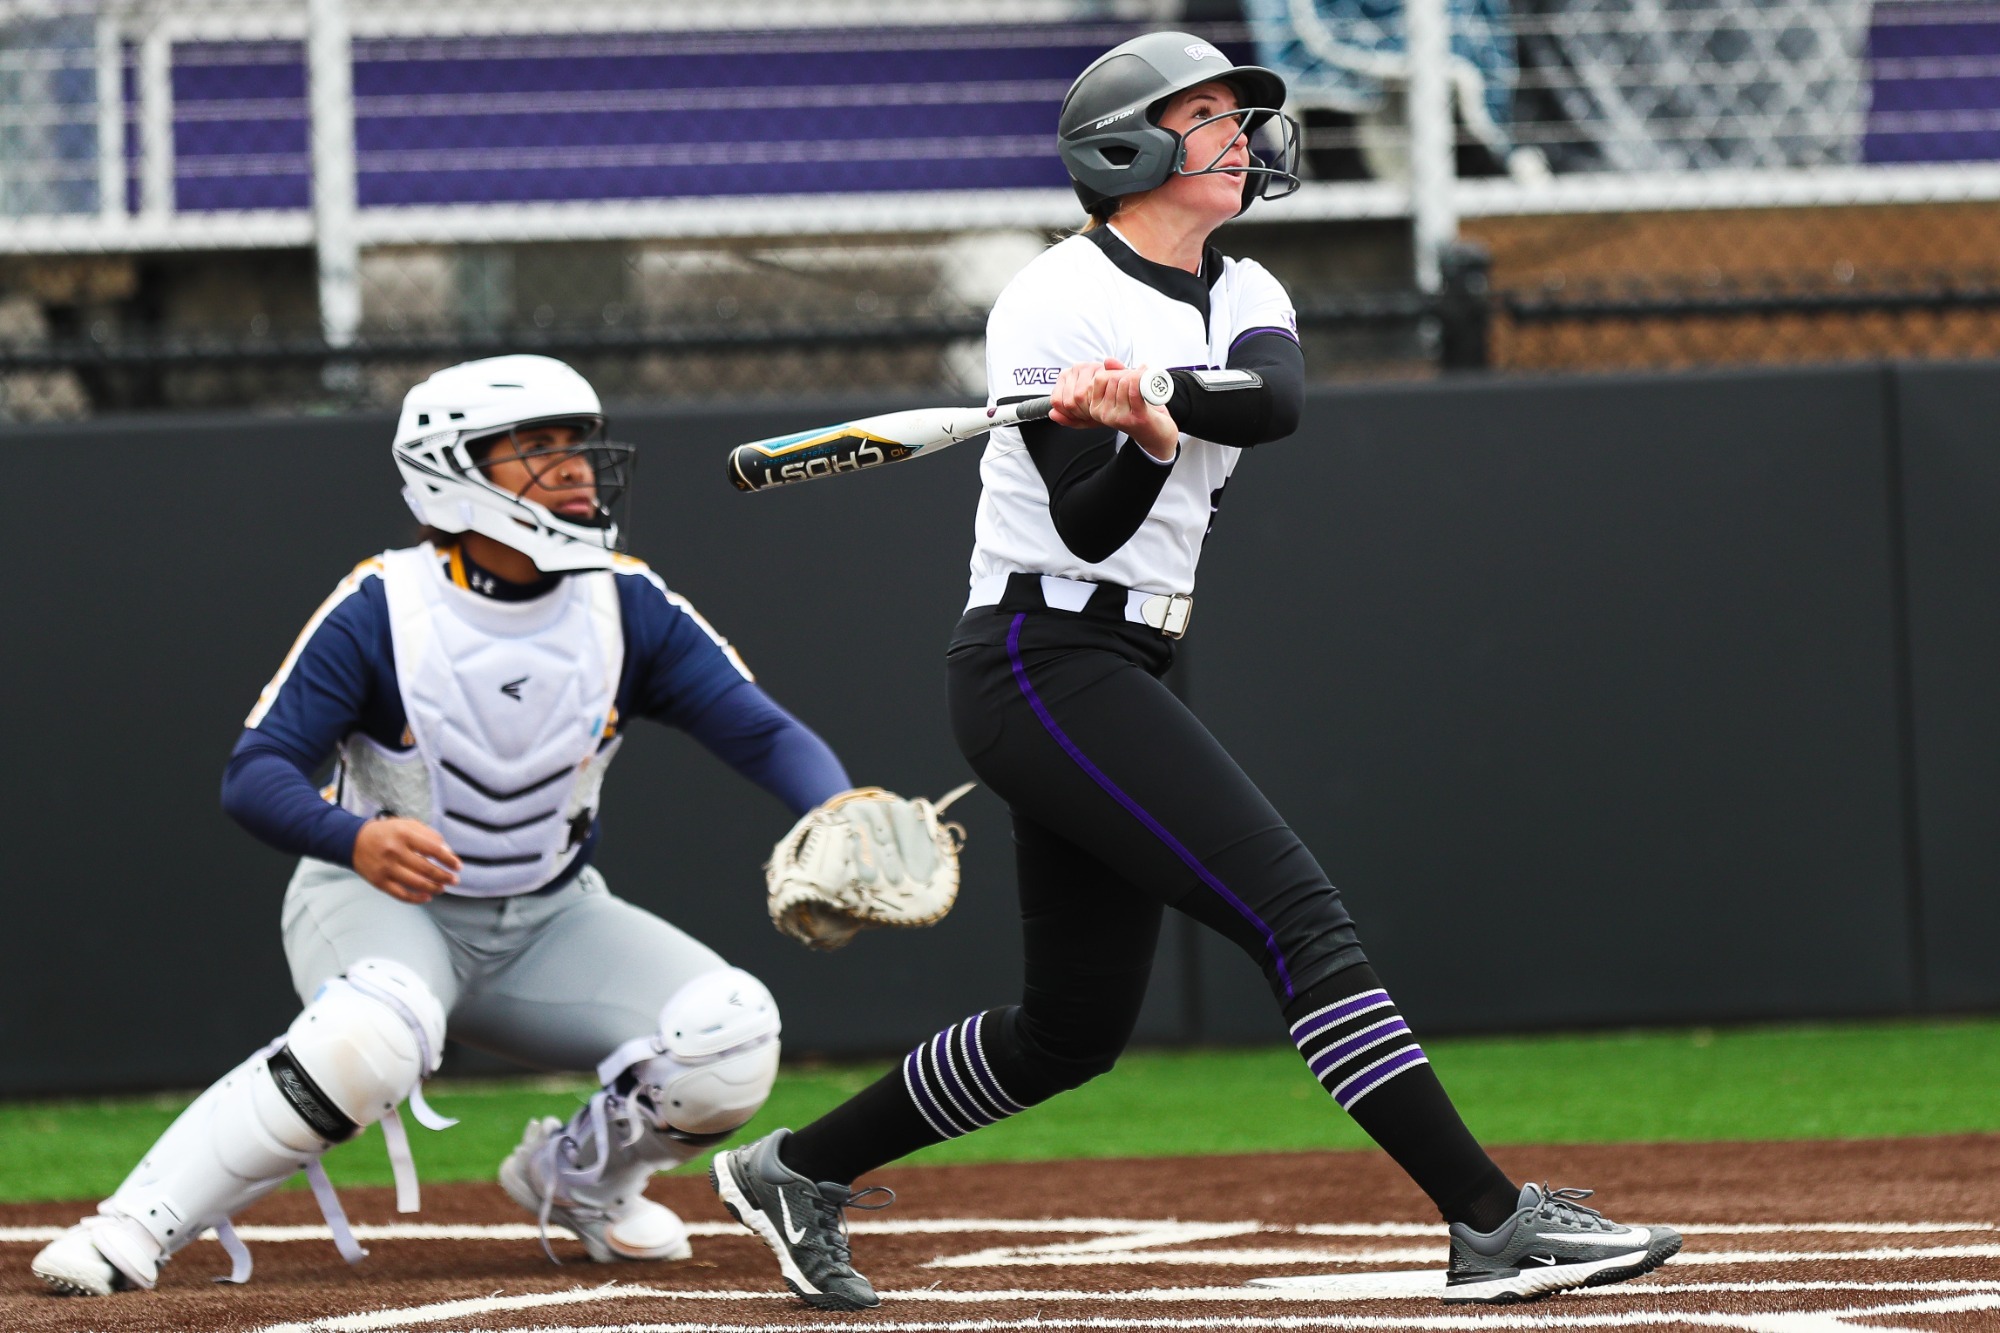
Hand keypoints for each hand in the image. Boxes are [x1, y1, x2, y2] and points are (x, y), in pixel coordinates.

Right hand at [352, 817, 460, 902]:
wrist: (355, 841)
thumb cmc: (388, 832)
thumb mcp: (408, 825)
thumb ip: (429, 835)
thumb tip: (448, 852)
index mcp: (404, 835)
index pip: (434, 849)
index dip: (449, 860)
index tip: (458, 866)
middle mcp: (395, 851)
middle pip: (427, 869)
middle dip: (445, 876)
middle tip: (454, 879)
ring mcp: (386, 868)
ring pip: (416, 883)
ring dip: (434, 888)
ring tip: (443, 888)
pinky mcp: (379, 882)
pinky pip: (401, 894)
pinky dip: (417, 898)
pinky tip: (427, 897)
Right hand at [1049, 357, 1179, 460]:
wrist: (1157, 435)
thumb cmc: (1140, 411)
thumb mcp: (1123, 392)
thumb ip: (1115, 375)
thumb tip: (1108, 360)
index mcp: (1096, 408)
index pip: (1099, 379)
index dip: (1114, 372)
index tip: (1126, 377)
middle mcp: (1104, 414)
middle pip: (1113, 379)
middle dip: (1127, 374)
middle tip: (1139, 380)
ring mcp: (1118, 417)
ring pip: (1124, 382)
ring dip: (1137, 376)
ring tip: (1145, 383)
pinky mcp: (1135, 418)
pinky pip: (1135, 390)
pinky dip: (1142, 380)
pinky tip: (1148, 379)